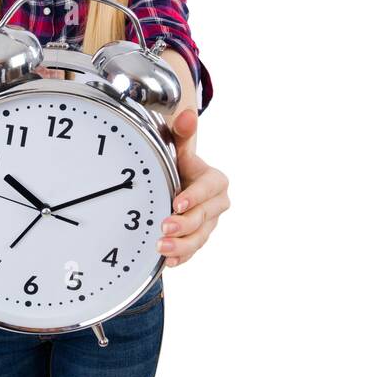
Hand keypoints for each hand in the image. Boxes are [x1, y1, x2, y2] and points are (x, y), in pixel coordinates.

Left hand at [157, 109, 228, 267]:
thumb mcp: (179, 149)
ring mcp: (207, 225)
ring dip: (181, 245)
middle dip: (184, 224)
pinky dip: (180, 257)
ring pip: (199, 238)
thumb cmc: (180, 166)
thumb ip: (183, 135)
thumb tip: (186, 114)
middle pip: (204, 217)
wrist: (179, 184)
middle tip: (163, 227)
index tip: (177, 203)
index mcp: (215, 181)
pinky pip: (192, 252)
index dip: (194, 196)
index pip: (209, 188)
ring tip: (161, 248)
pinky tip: (168, 262)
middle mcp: (216, 205)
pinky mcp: (197, 240)